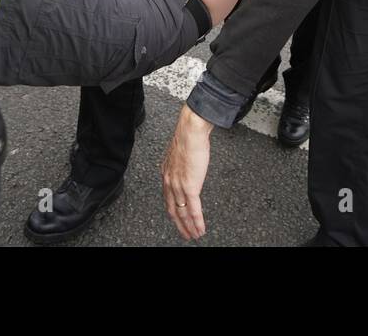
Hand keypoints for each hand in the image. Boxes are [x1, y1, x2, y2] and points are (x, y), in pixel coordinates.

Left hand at [161, 105, 213, 240]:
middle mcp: (169, 182)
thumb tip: (188, 168)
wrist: (190, 131)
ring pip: (182, 213)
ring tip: (195, 235)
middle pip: (173, 210)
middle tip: (185, 234)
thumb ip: (181, 166)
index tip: (178, 220)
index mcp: (166, 174)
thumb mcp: (180, 154)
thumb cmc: (188, 138)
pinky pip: (193, 210)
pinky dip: (197, 222)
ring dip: (189, 227)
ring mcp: (179, 186)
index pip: (168, 198)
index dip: (173, 212)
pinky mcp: (190, 186)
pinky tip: (200, 229)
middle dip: (179, 225)